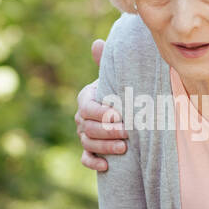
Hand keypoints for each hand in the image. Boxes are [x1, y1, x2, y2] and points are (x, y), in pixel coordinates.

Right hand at [75, 38, 129, 171]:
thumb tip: (98, 43)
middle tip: (127, 132)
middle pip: (88, 127)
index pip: (87, 107)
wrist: (126, 111)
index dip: (101, 112)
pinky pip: (85, 159)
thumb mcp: (116, 77)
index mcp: (86, 99)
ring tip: (125, 148)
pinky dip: (94, 163)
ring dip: (105, 147)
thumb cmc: (121, 92)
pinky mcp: (90, 152)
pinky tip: (107, 166)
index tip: (118, 114)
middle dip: (107, 130)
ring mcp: (84, 135)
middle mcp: (81, 118)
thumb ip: (107, 62)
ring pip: (88, 143)